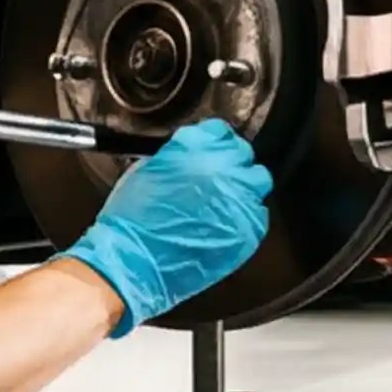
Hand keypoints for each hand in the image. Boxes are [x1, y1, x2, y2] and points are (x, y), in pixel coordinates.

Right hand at [59, 119, 272, 337]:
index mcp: (197, 148)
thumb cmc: (132, 219)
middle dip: (232, 163)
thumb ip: (178, 157)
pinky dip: (246, 217)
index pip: (221, 131)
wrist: (134, 260)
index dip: (215, 142)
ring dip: (244, 188)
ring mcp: (238, 200)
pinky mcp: (246, 231)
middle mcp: (223, 169)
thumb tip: (192, 158)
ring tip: (226, 200)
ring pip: (259, 182)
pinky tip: (227, 223)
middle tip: (218, 178)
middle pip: (244, 154)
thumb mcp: (147, 170)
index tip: (212, 151)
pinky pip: (259, 215)